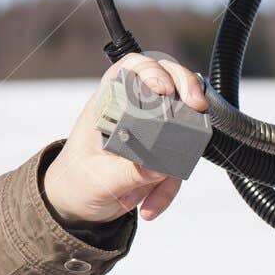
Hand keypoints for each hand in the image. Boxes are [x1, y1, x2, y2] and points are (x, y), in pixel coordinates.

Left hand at [43, 52, 207, 226]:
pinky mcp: (163, 153)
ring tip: (143, 195)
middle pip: (168, 82)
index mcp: (107, 103)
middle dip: (187, 90)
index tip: (165, 89)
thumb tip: (158, 167)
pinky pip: (179, 165)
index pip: (131, 68)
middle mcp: (132, 111)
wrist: (77, 205)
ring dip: (172, 167)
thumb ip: (128, 172)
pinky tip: (149, 206)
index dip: (151, 69)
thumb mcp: (97, 179)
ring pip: (182, 129)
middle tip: (197, 108)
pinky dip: (169, 188)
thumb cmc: (76, 181)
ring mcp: (152, 130)